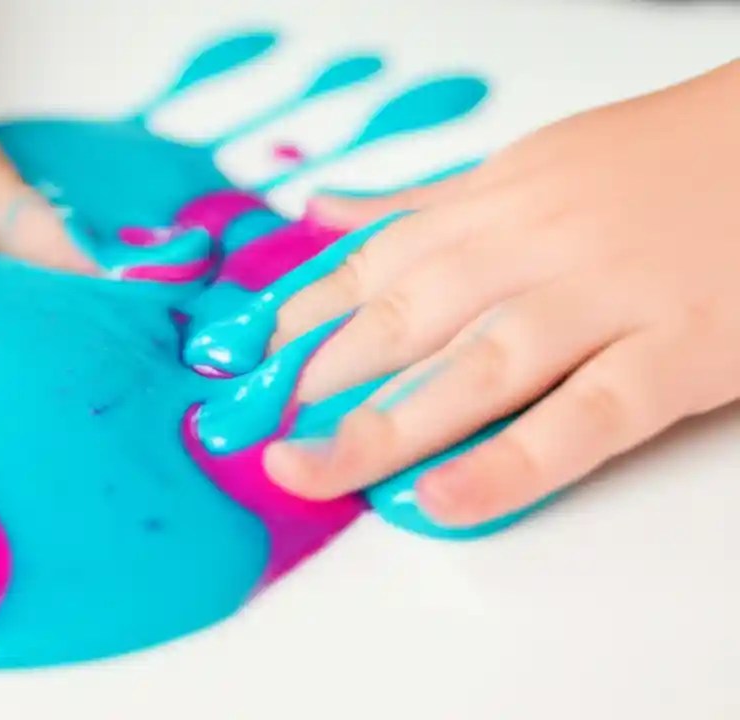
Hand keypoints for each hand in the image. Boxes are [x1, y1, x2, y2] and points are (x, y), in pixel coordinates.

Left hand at [263, 60, 739, 526]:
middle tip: (250, 429)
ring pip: (476, 367)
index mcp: (498, 203)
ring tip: (311, 469)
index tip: (243, 367)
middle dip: (320, 375)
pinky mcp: (678, 353)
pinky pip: (584, 417)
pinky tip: (442, 499)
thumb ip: (425, 205)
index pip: (375, 266)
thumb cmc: (664, 164)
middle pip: (409, 317)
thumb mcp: (532, 166)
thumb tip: (324, 213)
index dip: (303, 320)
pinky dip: (512, 463)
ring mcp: (608, 300)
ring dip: (384, 423)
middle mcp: (538, 246)